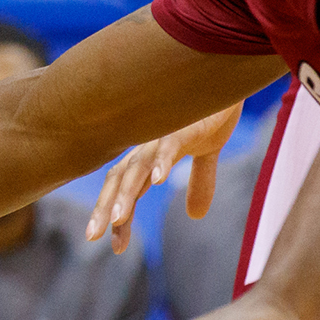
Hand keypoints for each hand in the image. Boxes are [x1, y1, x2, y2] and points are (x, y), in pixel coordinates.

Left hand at [86, 102, 241, 251]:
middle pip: (120, 180)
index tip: (112, 246)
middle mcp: (148, 145)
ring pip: (138, 166)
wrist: (227, 73)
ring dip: (128, 193)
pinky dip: (161, 161)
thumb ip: (198, 182)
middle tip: (92, 236)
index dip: (116, 213)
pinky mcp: (186, 125)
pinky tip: (157, 181)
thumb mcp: (206, 151)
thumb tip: (195, 215)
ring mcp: (164, 135)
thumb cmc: (211, 107)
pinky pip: (170, 144)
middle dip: (106, 209)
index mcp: (149, 153)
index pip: (124, 187)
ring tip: (119, 219)